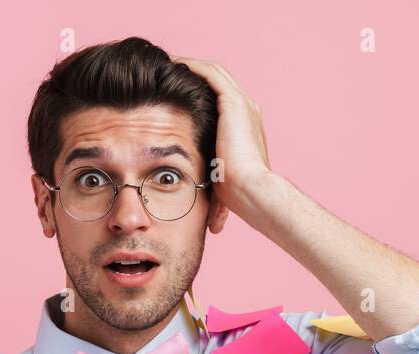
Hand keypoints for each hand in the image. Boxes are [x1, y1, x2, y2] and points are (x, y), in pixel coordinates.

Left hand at [172, 55, 272, 221]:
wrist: (253, 192)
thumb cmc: (239, 196)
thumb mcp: (221, 184)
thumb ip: (214, 187)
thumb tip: (213, 224)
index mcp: (245, 128)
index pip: (219, 101)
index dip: (197, 93)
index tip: (174, 92)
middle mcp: (247, 111)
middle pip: (216, 82)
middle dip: (192, 75)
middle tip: (166, 72)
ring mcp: (243, 105)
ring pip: (213, 73)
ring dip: (189, 66)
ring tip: (165, 64)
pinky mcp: (234, 103)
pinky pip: (210, 74)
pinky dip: (191, 66)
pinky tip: (172, 65)